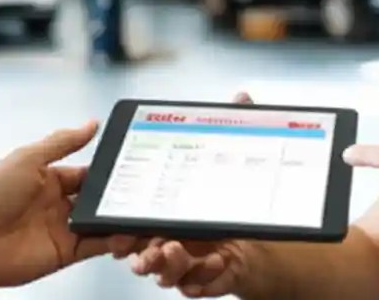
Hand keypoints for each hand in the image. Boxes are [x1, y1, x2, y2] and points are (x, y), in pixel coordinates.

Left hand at [0, 121, 142, 293]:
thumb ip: (63, 142)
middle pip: (100, 198)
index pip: (90, 172)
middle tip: (147, 191)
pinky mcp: (66, 252)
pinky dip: (114, 241)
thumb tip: (92, 124)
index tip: (137, 166)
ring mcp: (63, 228)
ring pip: (103, 222)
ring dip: (122, 219)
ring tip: (143, 215)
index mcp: (50, 178)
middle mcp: (58, 203)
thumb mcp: (28, 158)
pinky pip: (97, 245)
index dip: (112, 170)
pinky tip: (126, 235)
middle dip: (122, 195)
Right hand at [128, 92, 259, 297]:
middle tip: (155, 244)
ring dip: (170, 266)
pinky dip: (205, 278)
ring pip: (169, 273)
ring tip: (177, 252)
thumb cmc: (229, 198)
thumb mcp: (232, 160)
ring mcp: (188, 263)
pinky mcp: (208, 278)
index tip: (124, 231)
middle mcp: (172, 241)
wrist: (254, 237)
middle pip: (148, 252)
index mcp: (166, 216)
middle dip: (146, 251)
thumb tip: (242, 98)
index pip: (140, 224)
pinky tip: (217, 265)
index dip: (128, 230)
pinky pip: (200, 285)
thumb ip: (232, 130)